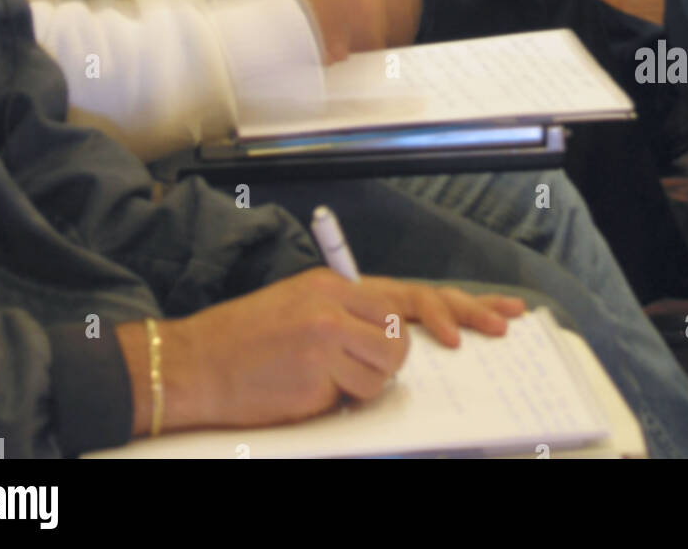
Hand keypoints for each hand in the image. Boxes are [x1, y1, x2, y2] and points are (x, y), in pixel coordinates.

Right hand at [119, 270, 524, 433]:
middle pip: (412, 318)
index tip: (495, 316)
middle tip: (488, 335)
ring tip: (332, 381)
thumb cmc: (245, 343)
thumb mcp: (301, 308)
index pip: (408, 293)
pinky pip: (357, 394)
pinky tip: (309, 393)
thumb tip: (402, 340)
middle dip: (456, 323)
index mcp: (333, 285)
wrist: (191, 364)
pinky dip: (343, 401)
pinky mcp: (316, 373)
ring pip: (390, 365)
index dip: (457, 305)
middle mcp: (334, 303)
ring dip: (371, 383)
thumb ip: (350, 318)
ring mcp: (326, 337)